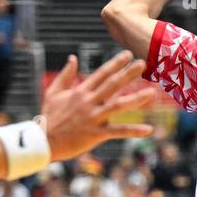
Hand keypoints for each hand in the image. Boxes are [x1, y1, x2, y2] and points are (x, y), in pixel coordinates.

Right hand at [41, 51, 156, 161]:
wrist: (44, 142)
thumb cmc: (49, 117)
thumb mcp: (53, 92)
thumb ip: (65, 75)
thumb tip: (73, 58)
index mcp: (80, 91)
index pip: (101, 74)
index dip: (115, 63)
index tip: (128, 54)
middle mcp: (88, 102)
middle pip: (112, 84)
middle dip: (128, 73)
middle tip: (144, 63)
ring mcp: (93, 117)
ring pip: (118, 105)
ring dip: (137, 98)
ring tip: (153, 92)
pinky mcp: (96, 134)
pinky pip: (118, 131)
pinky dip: (134, 131)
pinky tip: (149, 129)